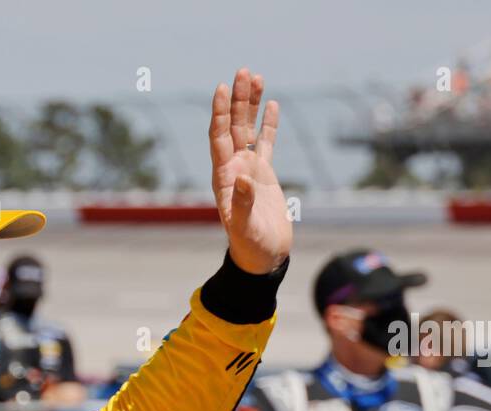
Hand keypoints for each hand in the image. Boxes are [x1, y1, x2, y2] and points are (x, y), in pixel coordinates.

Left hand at [210, 68, 291, 273]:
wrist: (262, 258)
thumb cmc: (249, 246)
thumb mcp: (244, 227)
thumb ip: (242, 204)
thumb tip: (243, 179)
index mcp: (224, 178)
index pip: (219, 138)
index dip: (219, 114)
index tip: (222, 88)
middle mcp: (233, 169)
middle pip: (233, 127)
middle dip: (237, 100)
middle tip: (243, 72)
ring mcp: (249, 170)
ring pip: (249, 130)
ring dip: (251, 105)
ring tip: (256, 77)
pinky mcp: (264, 175)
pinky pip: (266, 143)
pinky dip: (268, 124)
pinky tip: (272, 105)